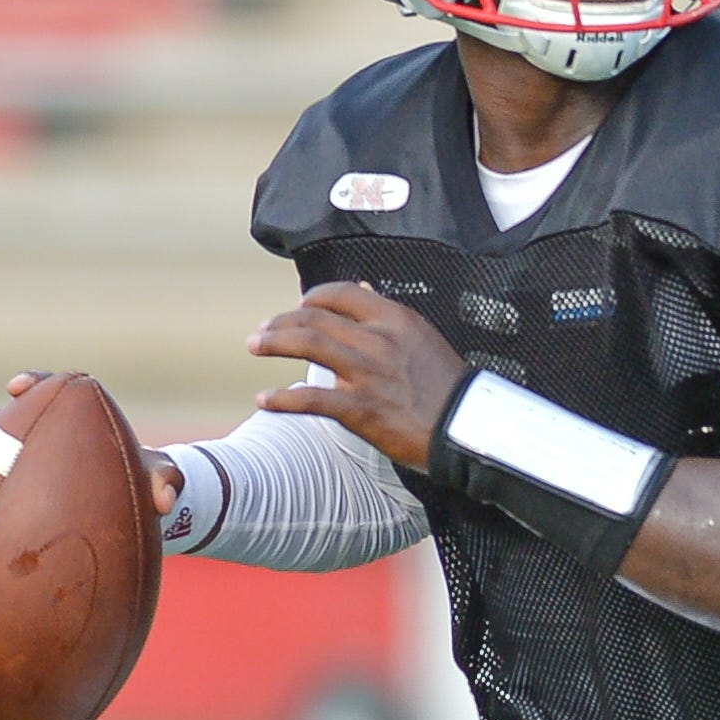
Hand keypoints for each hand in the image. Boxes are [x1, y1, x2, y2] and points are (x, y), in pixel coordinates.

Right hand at [0, 371, 181, 514]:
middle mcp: (33, 440)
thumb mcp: (157, 480)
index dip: (31, 384)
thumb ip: (165, 480)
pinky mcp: (3, 504)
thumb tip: (166, 498)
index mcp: (68, 419)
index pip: (47, 390)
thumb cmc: (139, 483)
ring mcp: (14, 472)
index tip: (19, 387)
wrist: (127, 512)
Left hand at [248, 282, 466, 470]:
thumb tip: (363, 290)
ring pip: (306, 344)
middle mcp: (377, 339)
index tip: (299, 308)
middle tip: (263, 331)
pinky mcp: (360, 409)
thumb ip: (388, 316)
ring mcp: (366, 373)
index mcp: (394, 318)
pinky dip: (282, 399)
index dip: (312, 298)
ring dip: (273, 342)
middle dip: (281, 322)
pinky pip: (310, 399)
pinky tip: (264, 400)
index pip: (340, 294)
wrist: (464, 429)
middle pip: (314, 317)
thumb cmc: (447, 387)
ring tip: (254, 345)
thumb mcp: (422, 338)